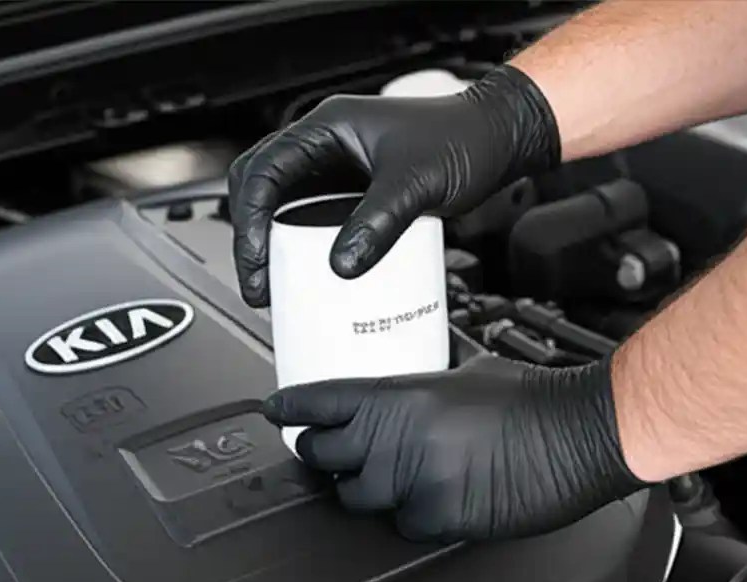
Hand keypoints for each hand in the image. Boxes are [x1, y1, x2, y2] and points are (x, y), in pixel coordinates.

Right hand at [228, 65, 560, 306]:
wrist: (497, 139)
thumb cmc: (463, 139)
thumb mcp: (415, 184)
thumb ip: (378, 223)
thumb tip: (341, 266)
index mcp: (326, 129)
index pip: (262, 171)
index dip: (249, 218)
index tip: (255, 258)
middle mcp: (324, 146)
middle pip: (260, 190)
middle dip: (250, 239)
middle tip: (258, 283)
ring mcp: (337, 170)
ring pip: (283, 208)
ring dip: (272, 247)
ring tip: (276, 288)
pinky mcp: (354, 194)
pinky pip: (315, 222)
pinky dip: (304, 250)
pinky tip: (312, 277)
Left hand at [260, 354, 649, 542]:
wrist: (580, 432)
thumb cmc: (534, 398)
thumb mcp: (467, 373)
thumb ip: (421, 388)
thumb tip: (403, 395)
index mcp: (399, 396)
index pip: (320, 402)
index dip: (292, 408)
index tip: (278, 411)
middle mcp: (396, 439)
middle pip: (322, 454)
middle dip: (324, 453)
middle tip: (335, 451)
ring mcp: (414, 482)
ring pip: (355, 497)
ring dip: (367, 488)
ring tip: (398, 476)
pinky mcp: (439, 518)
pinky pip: (402, 526)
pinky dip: (411, 517)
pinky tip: (436, 499)